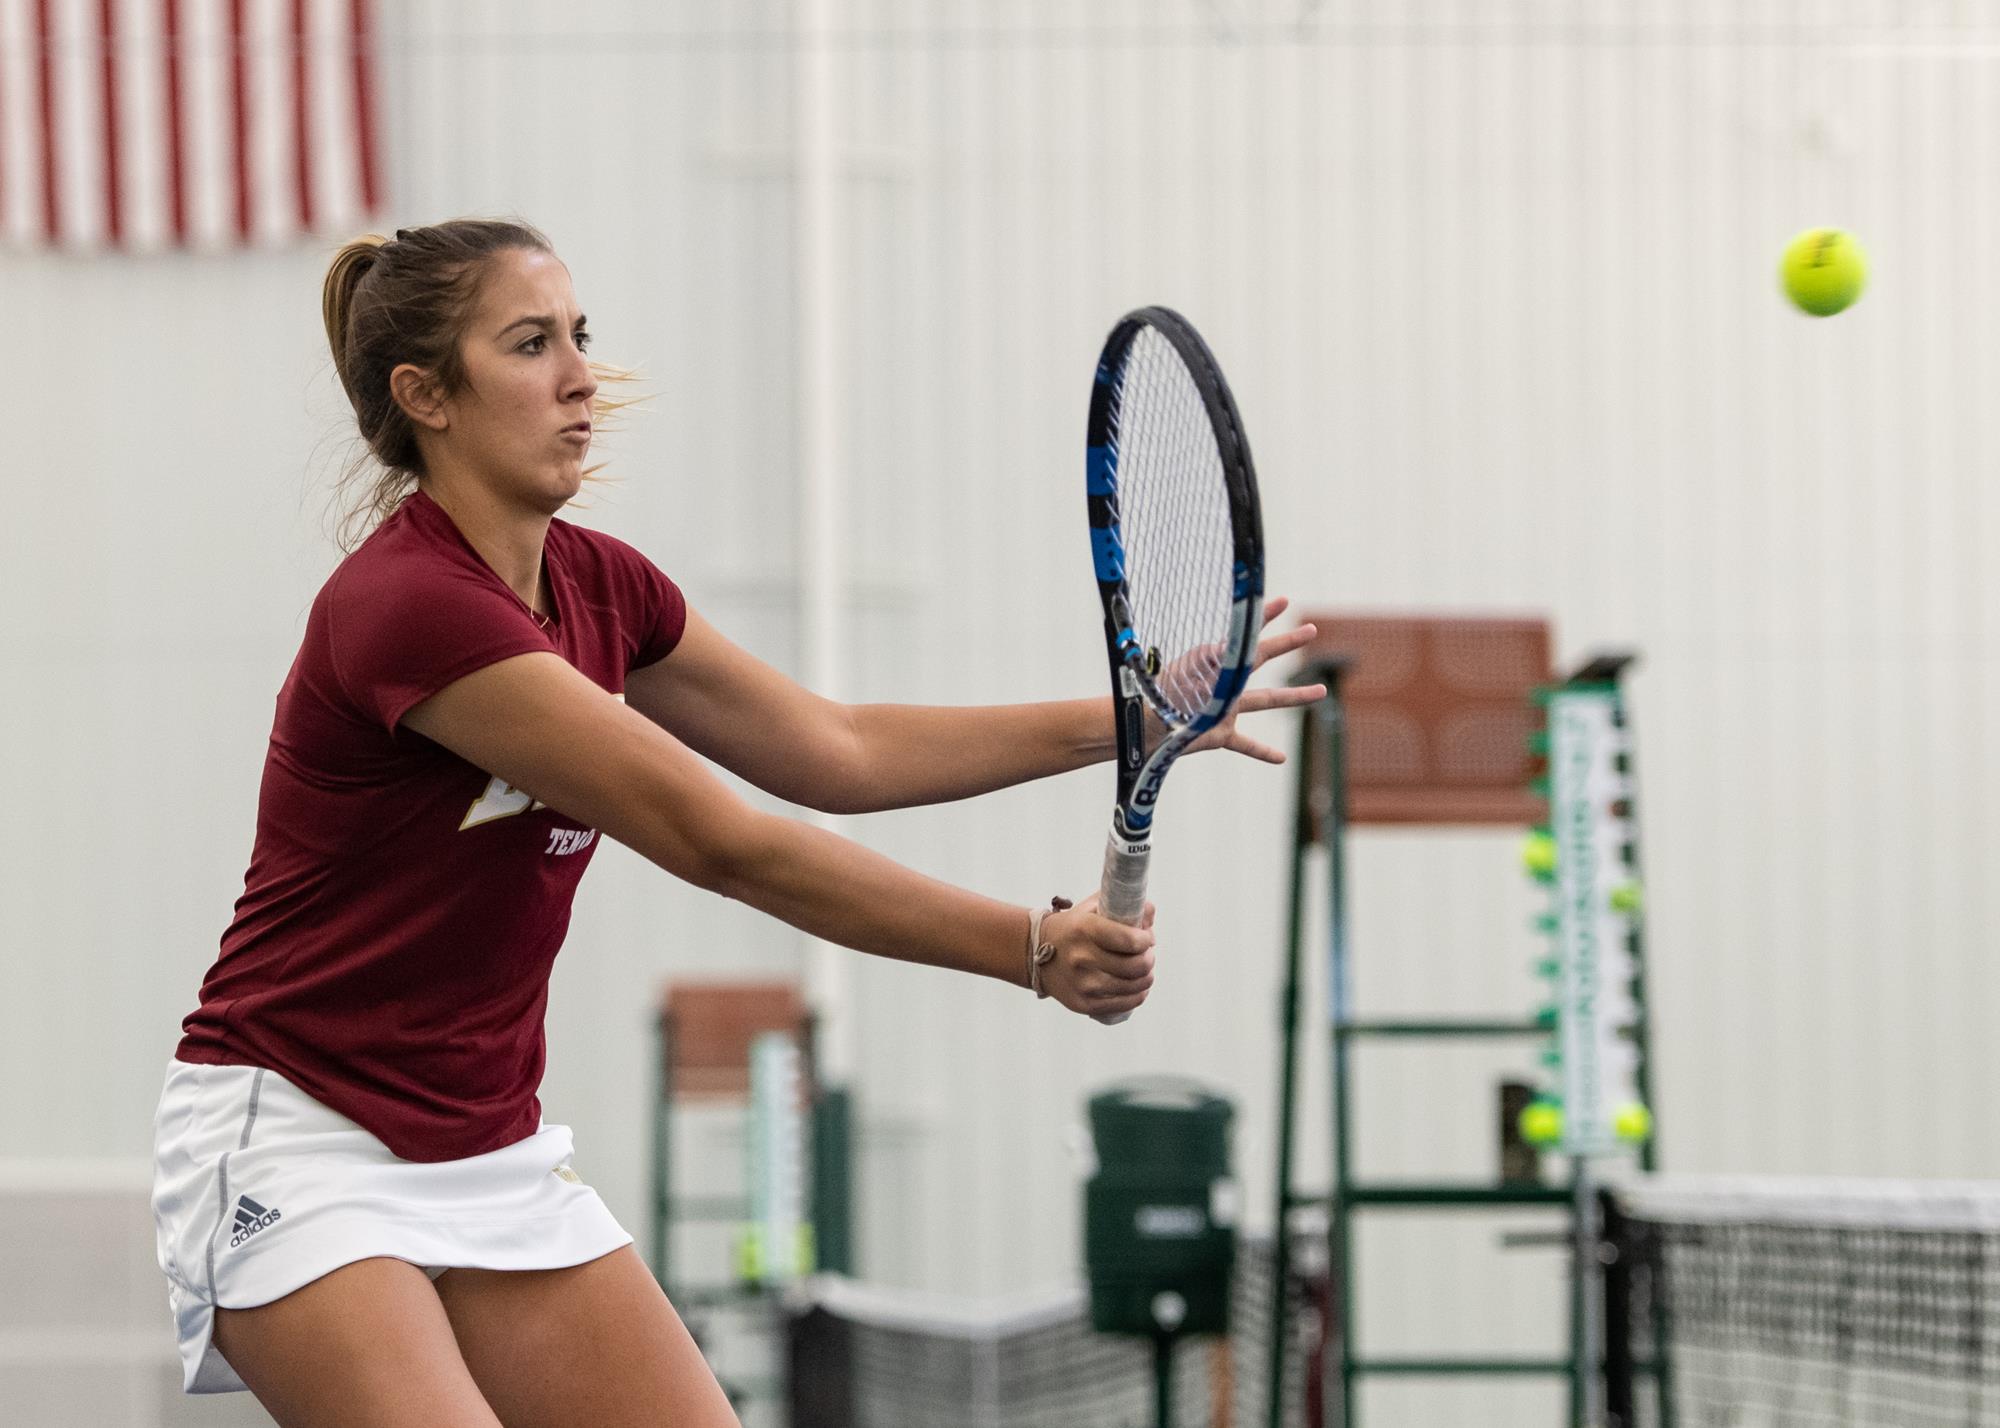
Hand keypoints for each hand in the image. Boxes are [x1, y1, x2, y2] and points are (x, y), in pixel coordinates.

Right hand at [1036, 892, 1156, 1020]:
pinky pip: (1125, 1004)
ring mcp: (1082, 984)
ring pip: (1135, 986)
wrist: (1034, 952)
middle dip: (1149, 958)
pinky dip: (1139, 994)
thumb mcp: (1092, 907)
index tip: (1146, 937)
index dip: (1146, 939)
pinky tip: (1138, 986)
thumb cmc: (1072, 927)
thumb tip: (1150, 914)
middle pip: (1137, 965)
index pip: (1130, 940)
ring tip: (1142, 969)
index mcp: (1084, 928)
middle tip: (1145, 953)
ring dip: (1147, 976)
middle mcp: (1082, 957)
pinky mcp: (1083, 1003)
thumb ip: (1122, 904)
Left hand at [1163, 595, 1327, 762]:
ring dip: (1294, 696)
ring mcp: (1225, 709)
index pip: (1245, 635)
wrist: (1141, 725)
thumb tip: (1228, 648)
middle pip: (1262, 659)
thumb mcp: (1186, 675)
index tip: (1284, 601)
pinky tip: (1281, 757)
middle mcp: (1225, 682)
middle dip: (1286, 643)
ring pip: (1266, 699)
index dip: (1263, 616)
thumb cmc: (1158, 696)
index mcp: (1215, 663)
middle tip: (1311, 630)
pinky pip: (1245, 744)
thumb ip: (1209, 664)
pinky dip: (1262, 750)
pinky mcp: (1219, 735)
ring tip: (1322, 692)